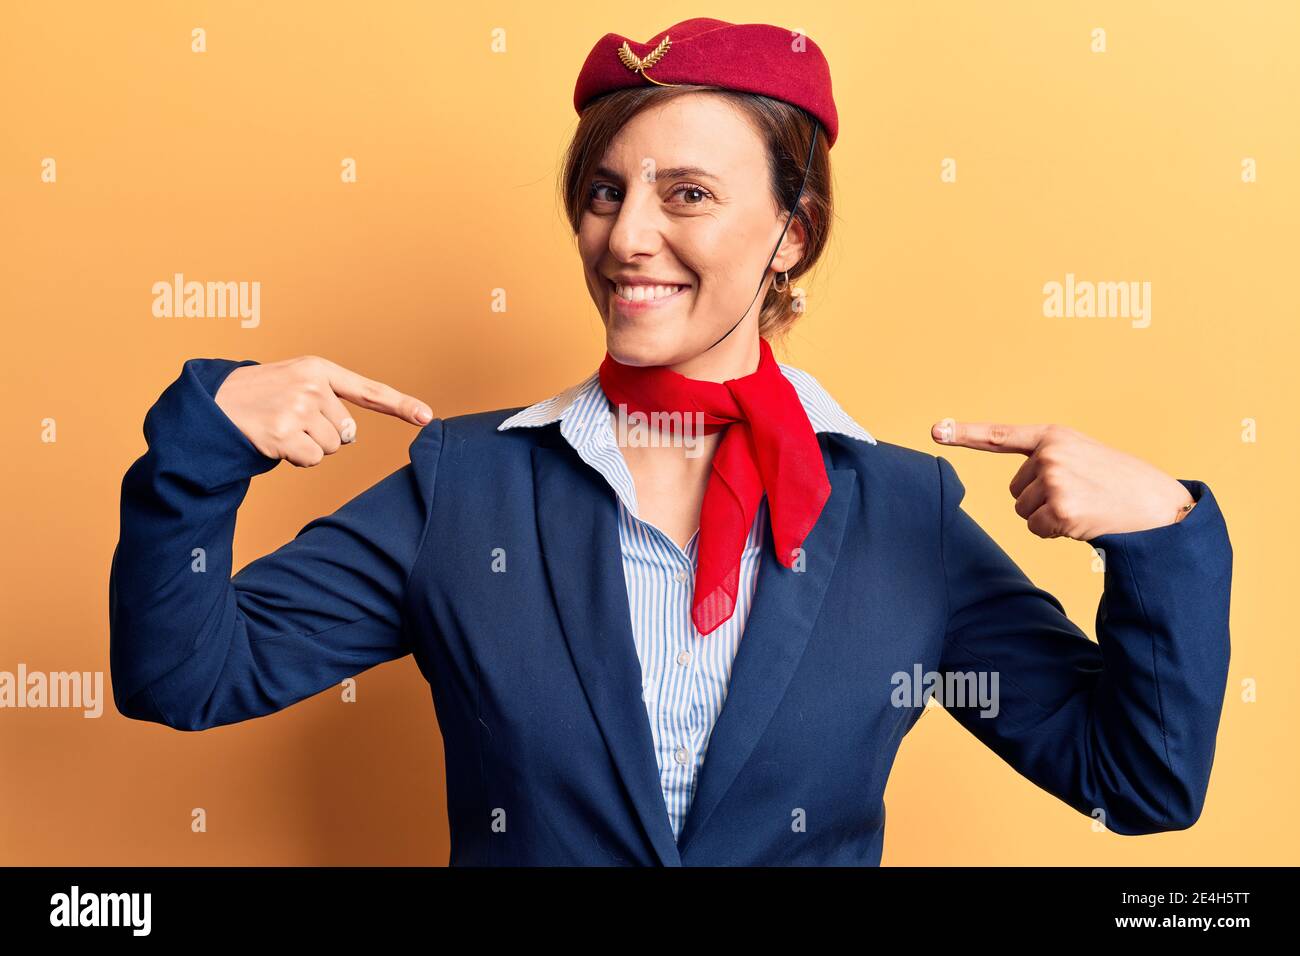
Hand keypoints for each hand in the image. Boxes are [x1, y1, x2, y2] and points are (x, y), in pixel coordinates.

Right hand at [214, 355, 433, 466]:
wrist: (214, 402)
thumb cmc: (262, 395)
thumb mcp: (297, 380)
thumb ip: (330, 399)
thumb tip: (350, 436)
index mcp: (319, 369)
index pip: (369, 391)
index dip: (401, 405)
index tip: (427, 416)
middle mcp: (312, 387)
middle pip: (347, 432)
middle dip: (325, 434)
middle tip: (292, 420)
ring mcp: (297, 409)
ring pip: (331, 449)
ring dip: (310, 447)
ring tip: (282, 428)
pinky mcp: (283, 433)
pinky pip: (312, 460)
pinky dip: (297, 459)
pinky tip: (275, 441)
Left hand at [930, 420, 1194, 538]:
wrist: (1157, 506)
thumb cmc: (1117, 483)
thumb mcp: (1081, 456)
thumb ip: (1047, 460)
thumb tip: (1019, 490)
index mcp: (1053, 436)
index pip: (1000, 436)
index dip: (963, 433)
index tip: (935, 429)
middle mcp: (1050, 454)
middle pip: (1014, 490)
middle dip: (1040, 499)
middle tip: (1079, 495)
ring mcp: (1054, 481)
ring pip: (1023, 512)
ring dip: (1048, 517)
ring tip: (1084, 506)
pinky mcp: (1060, 509)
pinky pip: (1036, 529)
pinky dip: (1055, 532)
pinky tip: (1083, 521)